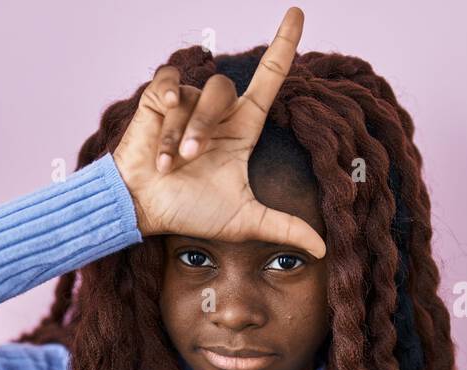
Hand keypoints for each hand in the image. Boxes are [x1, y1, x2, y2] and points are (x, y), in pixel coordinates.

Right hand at [110, 6, 324, 258]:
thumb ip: (283, 226)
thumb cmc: (189, 211)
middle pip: (225, 90)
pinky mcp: (158, 99)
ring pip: (194, 96)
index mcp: (240, 129)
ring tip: (167, 162)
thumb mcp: (242, 220)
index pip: (269, 79)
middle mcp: (216, 112)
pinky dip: (165, 103)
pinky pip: (169, 84)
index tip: (297, 13)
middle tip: (189, 159)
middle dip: (205, 127)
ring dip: (180, 132)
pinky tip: (158, 117)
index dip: (284, 45)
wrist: (143, 209)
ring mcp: (186, 103)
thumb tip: (323, 249)